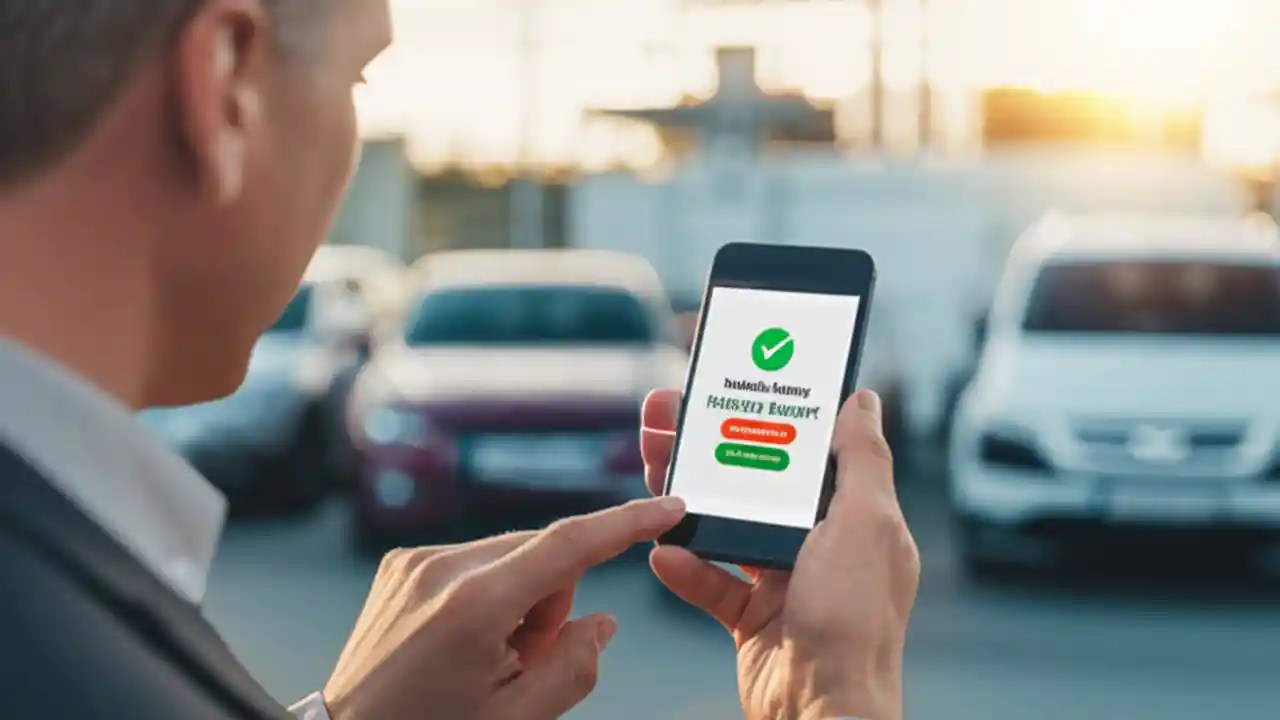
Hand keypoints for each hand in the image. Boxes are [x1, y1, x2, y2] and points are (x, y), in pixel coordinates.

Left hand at [323, 497, 686, 719]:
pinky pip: (476, 559)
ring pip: (512, 554)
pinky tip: (465, 638)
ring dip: (522, 596)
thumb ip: (574, 666)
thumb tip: (603, 622)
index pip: (570, 544)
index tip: (667, 507)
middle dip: (555, 598)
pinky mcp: (403, 563)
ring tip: (489, 654)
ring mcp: (416, 561)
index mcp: (474, 605)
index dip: (627, 523)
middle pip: (544, 551)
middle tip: (526, 657)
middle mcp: (442, 568)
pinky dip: (490, 591)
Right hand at [642, 389, 919, 719]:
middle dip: (709, 449)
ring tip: (651, 465)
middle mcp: (820, 544)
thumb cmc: (854, 623)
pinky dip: (685, 568)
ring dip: (686, 498)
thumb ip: (863, 460)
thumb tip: (862, 400)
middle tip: (667, 417)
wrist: (821, 711)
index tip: (731, 382)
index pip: (808, 448)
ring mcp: (784, 580)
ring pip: (725, 525)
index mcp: (853, 516)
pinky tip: (662, 551)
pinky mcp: (752, 617)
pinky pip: (711, 582)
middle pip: (755, 482)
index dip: (769, 412)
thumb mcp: (866, 526)